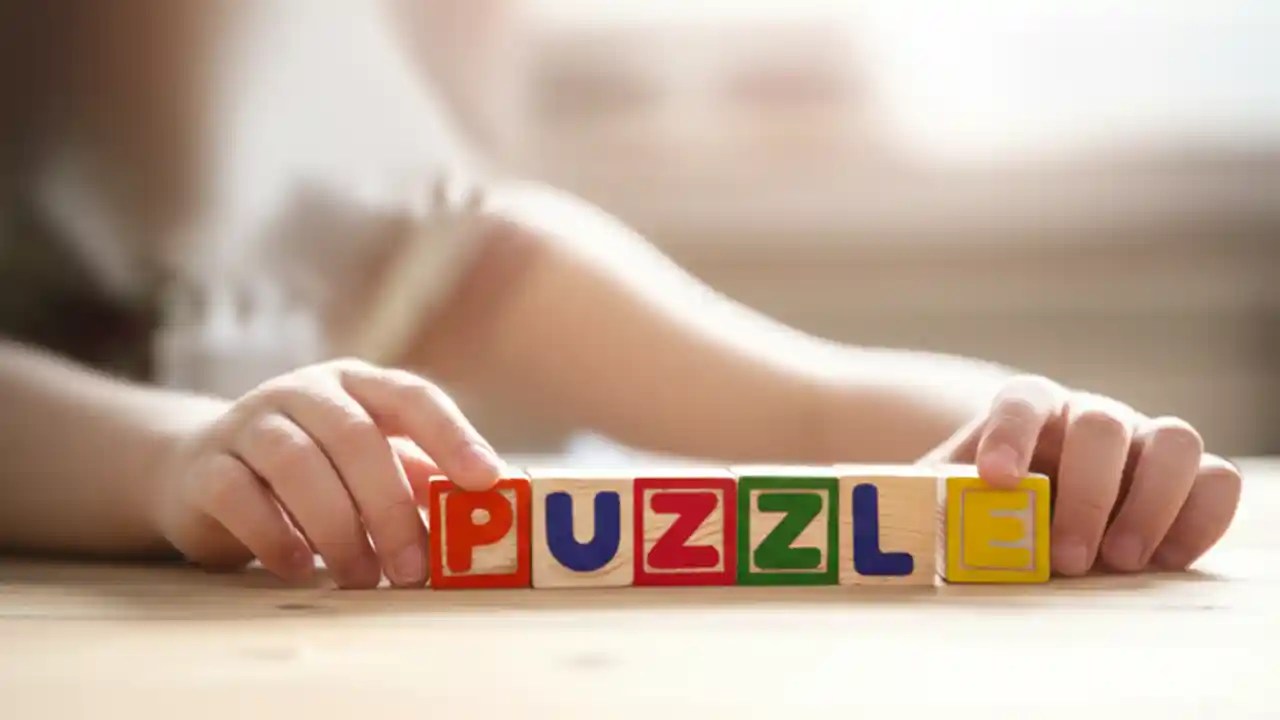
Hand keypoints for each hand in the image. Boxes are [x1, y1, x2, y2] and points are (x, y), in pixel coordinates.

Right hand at [149, 359, 500, 587]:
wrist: (200, 468)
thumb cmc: (312, 469)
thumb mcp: (369, 465)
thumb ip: (420, 481)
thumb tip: (488, 513)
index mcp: (358, 384)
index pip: (413, 396)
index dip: (452, 435)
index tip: (486, 480)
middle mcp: (305, 392)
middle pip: (355, 438)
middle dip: (390, 508)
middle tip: (411, 569)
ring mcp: (249, 423)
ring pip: (297, 464)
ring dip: (337, 529)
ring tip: (361, 578)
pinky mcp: (206, 466)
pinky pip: (240, 496)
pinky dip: (275, 536)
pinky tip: (300, 569)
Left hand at [925, 375, 1241, 575]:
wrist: (1036, 512)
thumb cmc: (991, 506)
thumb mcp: (952, 503)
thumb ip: (931, 506)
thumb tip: (886, 525)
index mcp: (1028, 408)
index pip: (1021, 403)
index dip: (1009, 436)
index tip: (994, 481)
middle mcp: (1091, 416)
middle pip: (1103, 424)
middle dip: (1087, 493)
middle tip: (1066, 558)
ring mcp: (1145, 442)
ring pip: (1176, 441)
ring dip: (1152, 504)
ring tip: (1121, 561)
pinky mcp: (1187, 478)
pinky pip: (1218, 480)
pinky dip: (1200, 517)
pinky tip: (1163, 561)